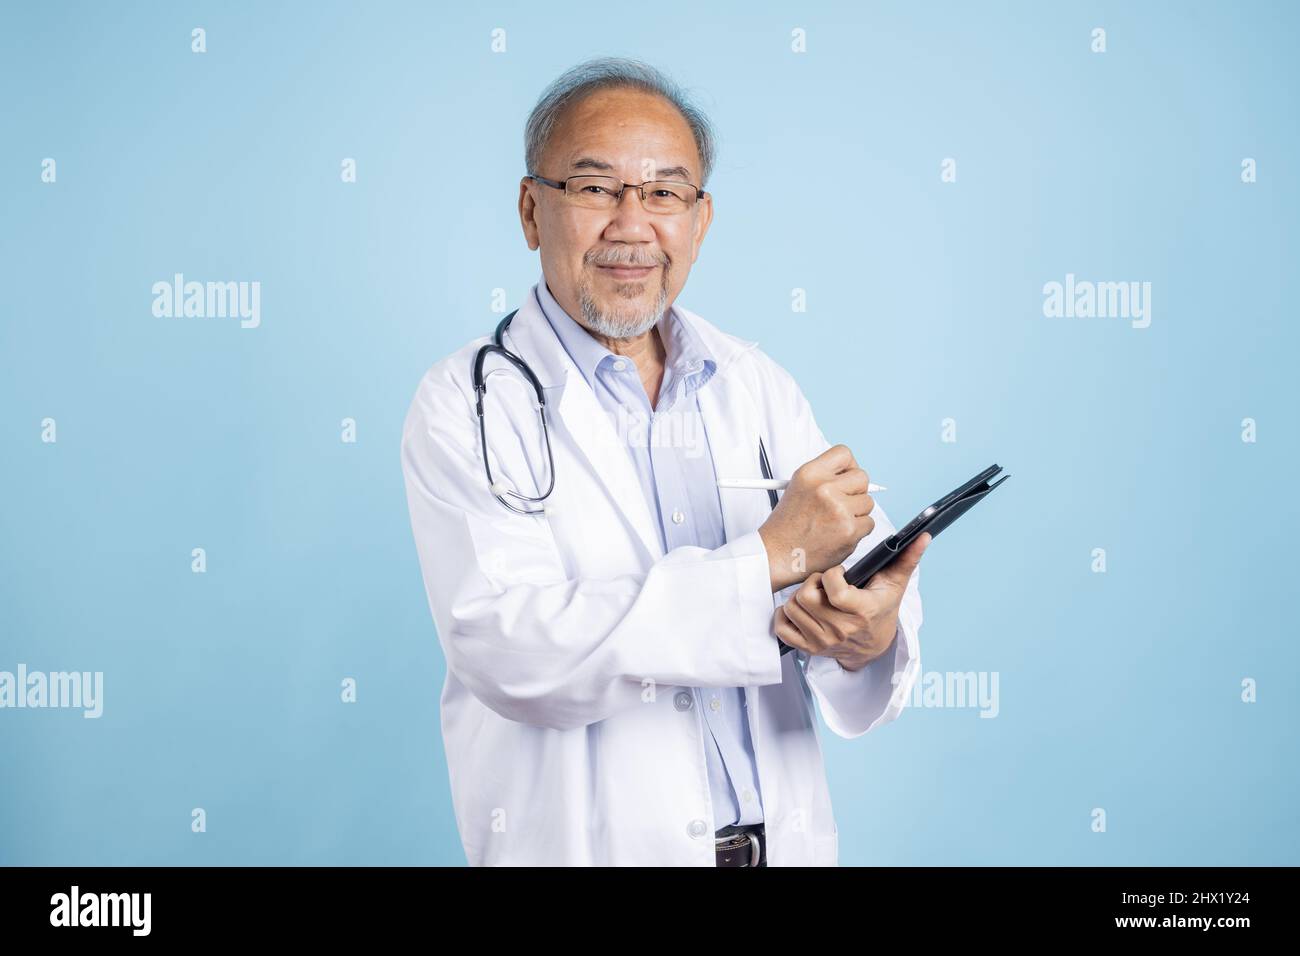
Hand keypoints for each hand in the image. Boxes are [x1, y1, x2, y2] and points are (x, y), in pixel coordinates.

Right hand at [757, 444, 874, 591]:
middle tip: (841, 504)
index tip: (845, 479)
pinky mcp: (849, 530)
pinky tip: (838, 534)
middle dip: (855, 491)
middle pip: (862, 477)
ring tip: (834, 522)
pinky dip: (858, 530)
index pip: (844, 453)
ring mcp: (839, 509)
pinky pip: (869, 523)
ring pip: (868, 502)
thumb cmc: (786, 525)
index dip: (848, 467)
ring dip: (857, 513)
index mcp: (810, 473)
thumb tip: (854, 476)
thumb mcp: (798, 488)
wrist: (776, 555)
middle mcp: (824, 488)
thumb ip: (826, 478)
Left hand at [773, 533, 929, 670]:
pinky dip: (785, 616)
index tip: (839, 573)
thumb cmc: (881, 610)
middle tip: (822, 582)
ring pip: (792, 608)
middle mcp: (840, 629)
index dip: (831, 575)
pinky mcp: (809, 648)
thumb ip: (906, 559)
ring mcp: (823, 641)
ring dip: (799, 596)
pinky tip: (800, 608)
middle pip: (806, 597)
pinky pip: (782, 629)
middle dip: (812, 582)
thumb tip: (921, 537)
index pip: (834, 590)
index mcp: (861, 611)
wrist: (873, 646)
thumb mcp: (895, 584)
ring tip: (815, 594)